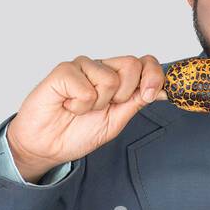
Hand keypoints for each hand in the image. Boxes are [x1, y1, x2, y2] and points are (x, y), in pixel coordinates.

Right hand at [7, 54, 164, 181]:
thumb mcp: (116, 120)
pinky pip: (86, 89)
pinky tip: (67, 105)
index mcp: (116, 78)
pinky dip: (79, 105)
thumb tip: (162, 90)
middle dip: (123, 94)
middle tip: (103, 107)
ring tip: (80, 108)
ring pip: (109, 79)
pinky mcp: (63, 71)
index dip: (153, 76)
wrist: (47, 146)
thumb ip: (136, 101)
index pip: (144, 63)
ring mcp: (82, 67)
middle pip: (132, 64)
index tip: (150, 95)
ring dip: (97, 104)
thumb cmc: (77, 132)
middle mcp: (100, 68)